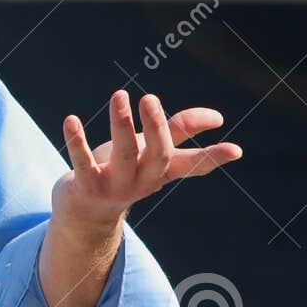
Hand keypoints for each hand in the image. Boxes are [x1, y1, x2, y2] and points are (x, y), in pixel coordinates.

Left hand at [52, 89, 241, 228]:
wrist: (84, 211)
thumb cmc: (122, 172)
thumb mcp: (150, 151)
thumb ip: (178, 131)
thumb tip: (218, 118)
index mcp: (161, 170)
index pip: (193, 164)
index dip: (213, 157)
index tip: (235, 150)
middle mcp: (142, 181)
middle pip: (158, 155)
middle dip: (156, 126)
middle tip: (149, 97)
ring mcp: (115, 187)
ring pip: (122, 154)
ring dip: (121, 123)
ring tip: (119, 95)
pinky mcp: (86, 187)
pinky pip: (81, 163)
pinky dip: (75, 141)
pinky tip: (71, 120)